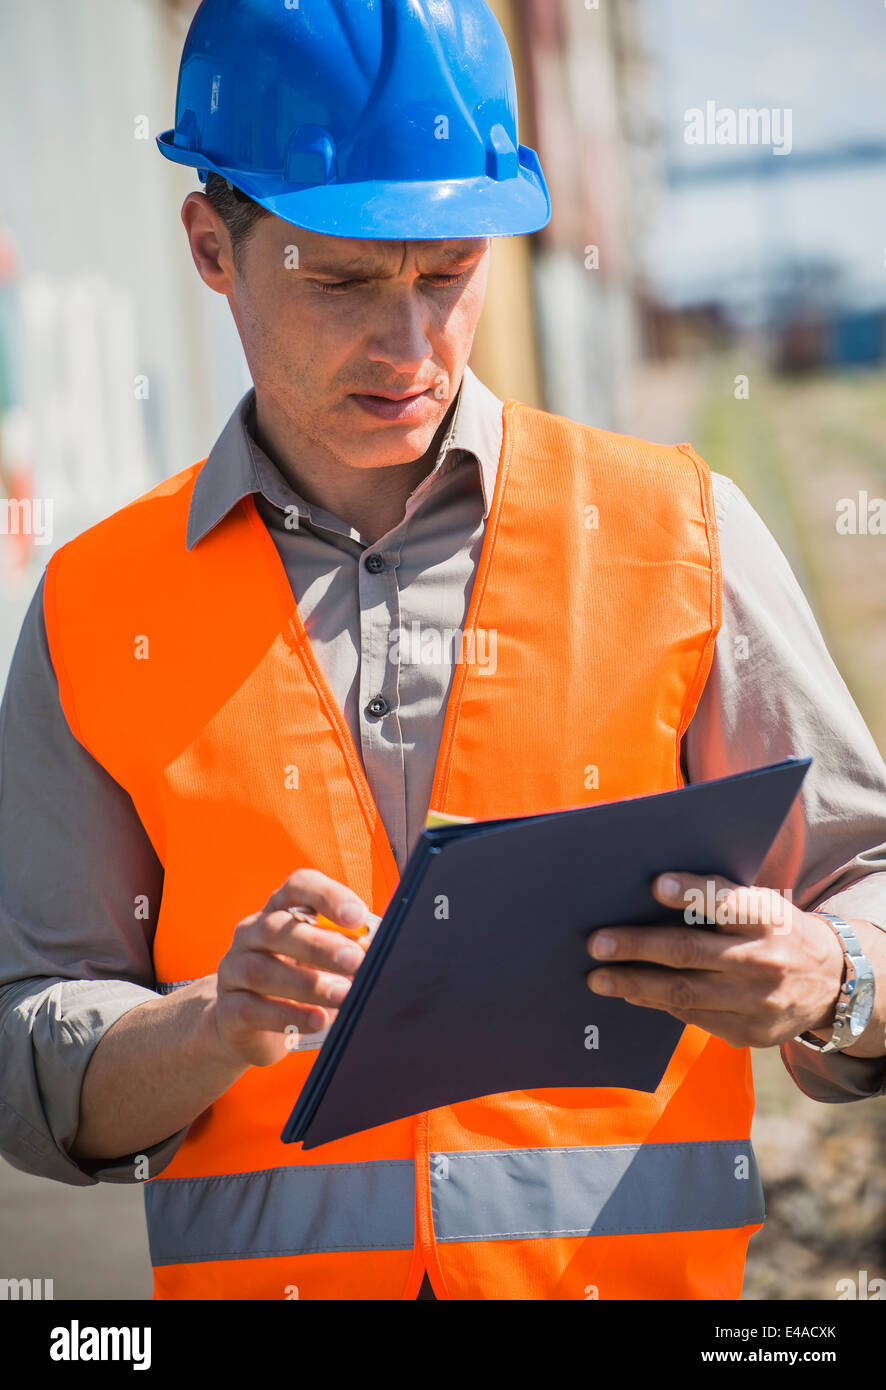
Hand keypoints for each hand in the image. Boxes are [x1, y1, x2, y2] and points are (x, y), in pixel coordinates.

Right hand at [214, 868, 370, 1067]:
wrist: (245, 1022)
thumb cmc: (296, 978)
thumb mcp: (321, 959)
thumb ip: (346, 949)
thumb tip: (378, 952)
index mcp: (278, 910)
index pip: (298, 886)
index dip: (327, 896)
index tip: (357, 916)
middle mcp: (251, 933)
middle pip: (278, 929)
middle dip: (321, 945)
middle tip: (355, 961)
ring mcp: (234, 970)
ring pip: (262, 971)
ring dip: (308, 984)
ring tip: (343, 995)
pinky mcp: (227, 1009)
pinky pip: (251, 1009)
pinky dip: (287, 1016)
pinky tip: (317, 1020)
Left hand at [585, 872, 845, 1049]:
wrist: (833, 982)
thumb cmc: (776, 931)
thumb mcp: (762, 906)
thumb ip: (717, 900)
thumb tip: (648, 895)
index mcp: (768, 918)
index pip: (727, 902)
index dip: (692, 894)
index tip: (656, 885)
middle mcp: (765, 960)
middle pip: (691, 952)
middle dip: (638, 947)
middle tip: (597, 943)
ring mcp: (758, 1001)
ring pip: (684, 993)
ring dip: (635, 985)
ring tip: (598, 978)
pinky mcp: (752, 1033)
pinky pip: (694, 1018)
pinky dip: (658, 1005)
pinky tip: (632, 995)